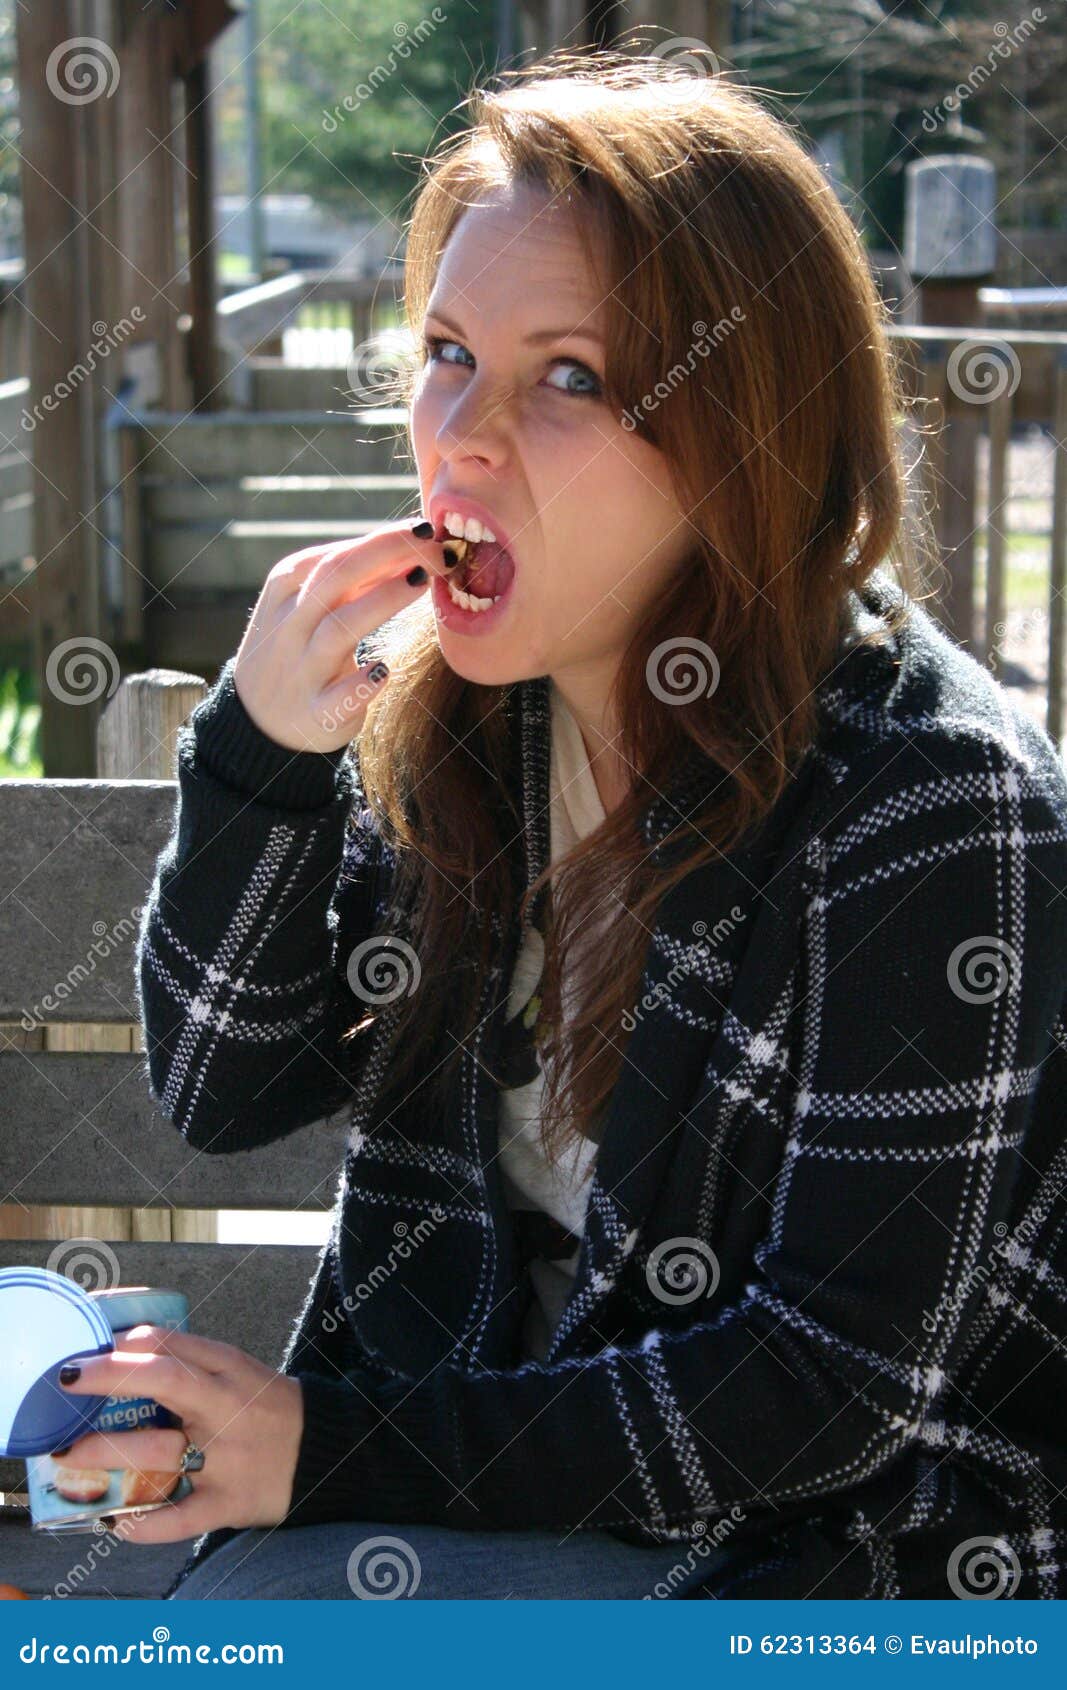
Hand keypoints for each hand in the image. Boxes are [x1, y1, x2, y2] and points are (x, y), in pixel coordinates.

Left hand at [51, 1324, 304, 1544]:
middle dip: (107, 1377)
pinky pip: (178, 1518)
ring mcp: (227, 1458)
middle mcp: (226, 1407)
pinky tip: (113, 1521)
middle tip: (69, 1382)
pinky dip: (141, 1524)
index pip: (169, 1343)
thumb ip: (189, 1363)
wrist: (326, 1452)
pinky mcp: (228, 1503)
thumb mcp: (237, 1372)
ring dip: (105, 1452)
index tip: (84, 1352)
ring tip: (71, 1454)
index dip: (120, 1344)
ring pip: (158, 1450)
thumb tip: (120, 1353)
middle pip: (162, 1380)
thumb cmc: (268, 1409)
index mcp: (229, 1369)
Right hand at [233, 518, 447, 754]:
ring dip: (380, 602)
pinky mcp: (315, 715)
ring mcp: (301, 672)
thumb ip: (351, 579)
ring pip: (337, 631)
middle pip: (335, 579)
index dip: (382, 540)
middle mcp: (289, 627)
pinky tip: (384, 668)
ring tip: (422, 582)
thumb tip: (411, 544)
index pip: (335, 556)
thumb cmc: (298, 648)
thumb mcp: (309, 606)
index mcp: (285, 590)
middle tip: (435, 548)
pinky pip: (337, 699)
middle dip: (386, 555)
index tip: (426, 531)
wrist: (257, 721)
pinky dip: (360, 684)